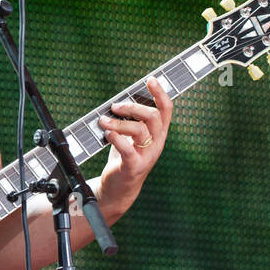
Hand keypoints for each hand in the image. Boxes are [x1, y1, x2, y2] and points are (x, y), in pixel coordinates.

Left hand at [96, 76, 174, 217]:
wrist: (119, 189)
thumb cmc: (124, 157)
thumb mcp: (130, 136)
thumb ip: (131, 120)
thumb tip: (121, 99)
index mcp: (158, 133)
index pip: (166, 110)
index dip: (160, 93)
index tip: (150, 80)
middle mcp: (156, 143)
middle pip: (152, 117)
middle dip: (132, 107)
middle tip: (115, 107)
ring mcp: (146, 156)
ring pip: (139, 131)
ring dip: (119, 122)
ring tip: (103, 121)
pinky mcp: (133, 167)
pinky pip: (128, 150)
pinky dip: (116, 139)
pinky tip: (107, 134)